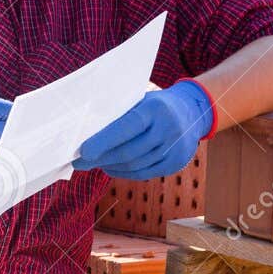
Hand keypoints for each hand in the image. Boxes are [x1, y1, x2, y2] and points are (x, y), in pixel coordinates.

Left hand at [73, 80, 213, 179]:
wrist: (193, 110)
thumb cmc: (154, 104)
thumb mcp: (140, 100)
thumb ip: (119, 114)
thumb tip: (85, 133)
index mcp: (156, 109)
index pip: (127, 127)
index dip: (103, 142)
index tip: (83, 152)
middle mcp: (168, 129)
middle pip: (129, 152)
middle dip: (101, 159)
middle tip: (79, 162)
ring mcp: (175, 148)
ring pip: (135, 165)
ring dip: (110, 166)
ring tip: (93, 163)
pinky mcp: (177, 163)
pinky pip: (145, 173)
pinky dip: (124, 173)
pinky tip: (110, 168)